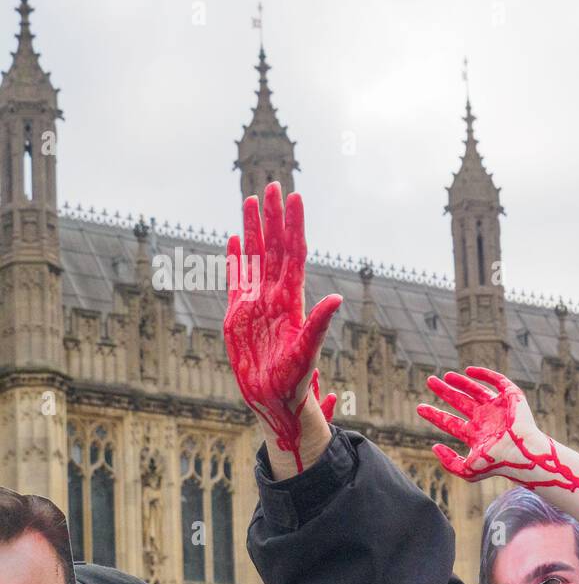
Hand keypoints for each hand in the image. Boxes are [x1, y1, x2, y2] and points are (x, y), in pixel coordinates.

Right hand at [224, 183, 341, 471]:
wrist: (273, 400)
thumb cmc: (292, 382)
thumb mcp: (307, 352)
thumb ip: (319, 324)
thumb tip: (337, 298)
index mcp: (291, 300)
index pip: (293, 253)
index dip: (293, 226)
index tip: (294, 197)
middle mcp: (275, 295)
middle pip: (274, 247)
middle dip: (273, 216)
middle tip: (272, 184)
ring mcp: (256, 302)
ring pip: (254, 256)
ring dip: (254, 228)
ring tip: (251, 199)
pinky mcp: (238, 313)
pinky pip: (236, 278)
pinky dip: (235, 257)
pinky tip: (235, 237)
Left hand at [418, 367, 578, 514]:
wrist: (521, 453)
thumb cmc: (497, 464)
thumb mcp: (468, 470)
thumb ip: (449, 463)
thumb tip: (434, 447)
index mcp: (475, 435)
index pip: (451, 422)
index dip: (434, 415)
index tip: (420, 408)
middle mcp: (485, 420)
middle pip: (460, 402)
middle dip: (445, 392)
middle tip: (430, 381)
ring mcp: (498, 408)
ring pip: (476, 390)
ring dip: (461, 382)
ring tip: (446, 375)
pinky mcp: (511, 397)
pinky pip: (497, 381)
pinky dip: (484, 375)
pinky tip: (469, 371)